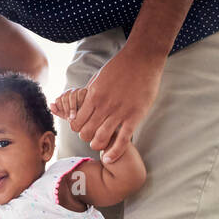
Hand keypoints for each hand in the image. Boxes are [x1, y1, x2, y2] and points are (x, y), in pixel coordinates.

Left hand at [60, 46, 162, 162]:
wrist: (142, 59)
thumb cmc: (120, 66)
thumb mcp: (98, 78)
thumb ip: (90, 94)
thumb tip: (81, 105)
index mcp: (93, 96)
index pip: (76, 122)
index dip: (77, 129)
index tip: (83, 128)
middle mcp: (104, 106)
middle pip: (86, 132)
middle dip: (86, 138)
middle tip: (92, 137)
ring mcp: (119, 112)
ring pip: (101, 138)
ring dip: (98, 145)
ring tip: (100, 145)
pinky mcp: (134, 117)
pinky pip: (122, 140)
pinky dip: (114, 152)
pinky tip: (110, 159)